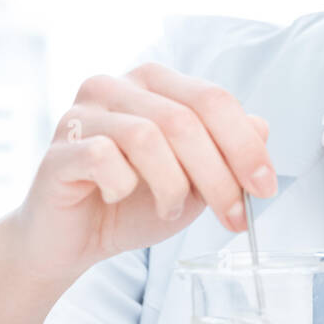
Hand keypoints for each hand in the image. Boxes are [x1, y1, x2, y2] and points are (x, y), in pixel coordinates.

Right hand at [9, 62, 277, 283]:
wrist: (73, 240)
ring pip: (147, 136)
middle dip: (218, 174)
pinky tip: (121, 197)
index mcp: (155, 83)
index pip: (212, 99)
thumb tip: (262, 127)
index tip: (264, 188)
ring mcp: (83, 113)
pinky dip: (124, 186)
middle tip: (232, 216)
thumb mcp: (194, 181)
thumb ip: (226, 152)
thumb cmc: (133, 204)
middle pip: (184, 119)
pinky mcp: (59, 148)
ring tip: (171, 209)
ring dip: (172, 185)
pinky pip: (103, 157)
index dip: (245, 145)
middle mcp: (117, 86)